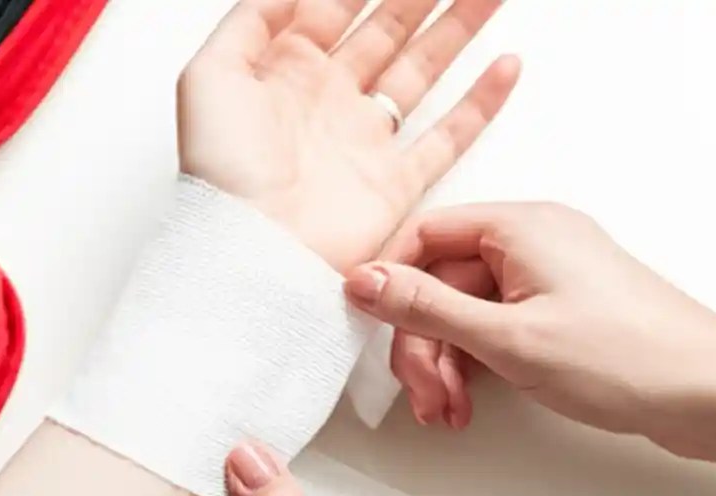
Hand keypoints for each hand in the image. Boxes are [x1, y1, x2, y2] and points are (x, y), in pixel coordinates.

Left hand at [177, 0, 519, 270]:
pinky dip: (481, 102)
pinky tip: (505, 64)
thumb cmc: (221, 174)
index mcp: (284, 72)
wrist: (252, 252)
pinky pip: (448, 135)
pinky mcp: (394, 183)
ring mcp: (364, 141)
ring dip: (459, 28)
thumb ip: (252, 18)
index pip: (333, 6)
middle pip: (386, 29)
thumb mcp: (210, 76)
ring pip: (423, 68)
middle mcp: (328, 102)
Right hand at [343, 202, 715, 435]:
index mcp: (520, 226)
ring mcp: (548, 276)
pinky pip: (495, 326)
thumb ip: (426, 307)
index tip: (368, 325)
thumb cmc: (626, 358)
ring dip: (447, 362)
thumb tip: (362, 281)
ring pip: (465, 310)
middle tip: (424, 396)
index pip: (424, 235)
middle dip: (423, 342)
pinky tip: (470, 403)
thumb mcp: (507, 337)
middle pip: (441, 281)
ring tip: (449, 411)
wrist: (711, 392)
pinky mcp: (560, 310)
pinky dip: (476, 364)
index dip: (389, 282)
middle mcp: (532, 241)